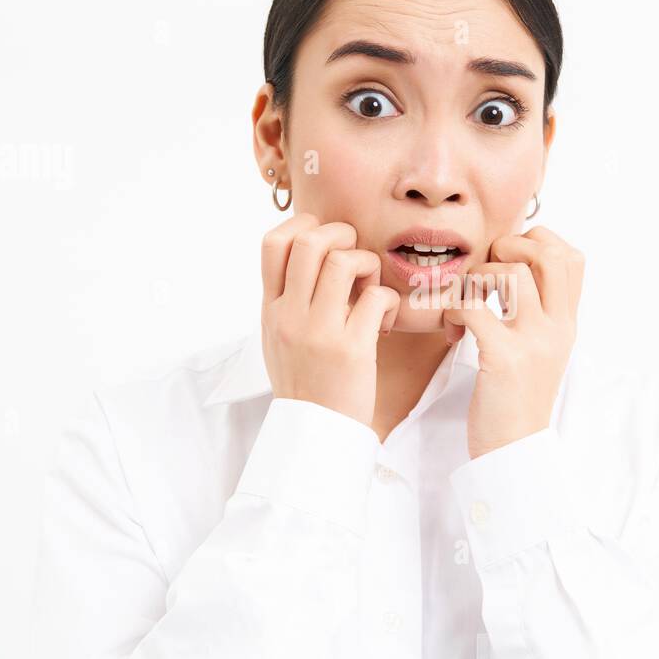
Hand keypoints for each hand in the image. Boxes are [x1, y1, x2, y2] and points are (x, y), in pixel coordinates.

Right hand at [259, 213, 400, 427]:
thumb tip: (307, 257)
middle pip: (309, 241)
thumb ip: (287, 299)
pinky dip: (387, 303)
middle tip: (354, 257)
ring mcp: (319, 331)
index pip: (272, 243)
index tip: (324, 240)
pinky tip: (382, 322)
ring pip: (344, 262)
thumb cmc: (304, 382)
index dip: (303, 225)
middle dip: (341, 235)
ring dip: (368, 265)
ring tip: (369, 290)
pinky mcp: (351, 349)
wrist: (314, 433)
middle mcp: (289, 315)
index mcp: (271, 309)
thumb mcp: (277, 338)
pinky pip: (376, 298)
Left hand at [442, 226, 584, 459]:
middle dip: (507, 248)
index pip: (571, 257)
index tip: (507, 262)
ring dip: (476, 279)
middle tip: (485, 275)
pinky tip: (452, 331)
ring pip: (509, 274)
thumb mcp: (542, 353)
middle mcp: (557, 328)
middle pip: (547, 254)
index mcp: (567, 324)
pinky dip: (455, 309)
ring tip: (466, 304)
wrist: (514, 452)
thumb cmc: (517, 400)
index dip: (536, 243)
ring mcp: (534, 342)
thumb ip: (539, 315)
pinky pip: (474, 308)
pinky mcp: (504, 359)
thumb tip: (516, 271)